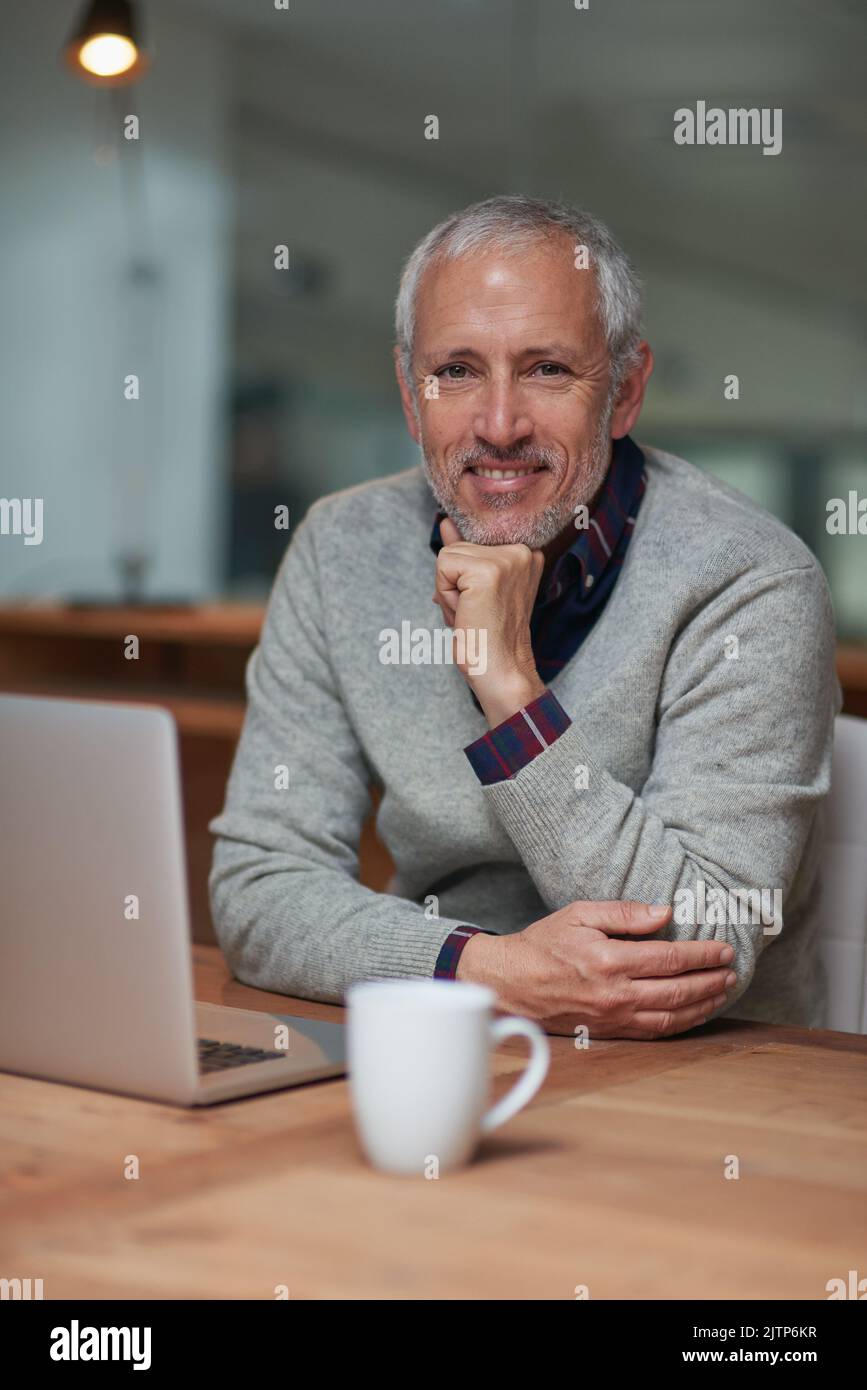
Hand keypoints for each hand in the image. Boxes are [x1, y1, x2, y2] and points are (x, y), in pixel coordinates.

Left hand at [433, 516, 546, 724]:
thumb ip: (463, 552)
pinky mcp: (488, 570)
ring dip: (450, 590)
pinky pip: (443, 566)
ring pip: (448, 555)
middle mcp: (523, 550)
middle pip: (457, 546)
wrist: (501, 669)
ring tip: (473, 613)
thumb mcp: (475, 587)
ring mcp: (507, 558)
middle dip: (455, 583)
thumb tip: (446, 522)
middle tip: (477, 611)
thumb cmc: (487, 635)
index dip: (465, 575)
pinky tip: (468, 612)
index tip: (484, 602)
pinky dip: (446, 594)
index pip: (473, 541)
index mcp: (526, 552)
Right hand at [456, 900, 736, 1039]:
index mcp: (609, 961)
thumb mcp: (580, 914)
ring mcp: (614, 1017)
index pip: (670, 959)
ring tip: (722, 992)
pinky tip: (694, 1014)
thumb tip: (664, 913)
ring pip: (672, 1016)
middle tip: (732, 971)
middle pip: (678, 990)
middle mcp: (616, 994)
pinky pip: (654, 1032)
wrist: (511, 983)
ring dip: (703, 1005)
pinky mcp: (610, 1032)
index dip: (702, 955)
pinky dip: (681, 1024)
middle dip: (711, 980)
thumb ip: (624, 914)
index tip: (724, 949)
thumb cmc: (544, 944)